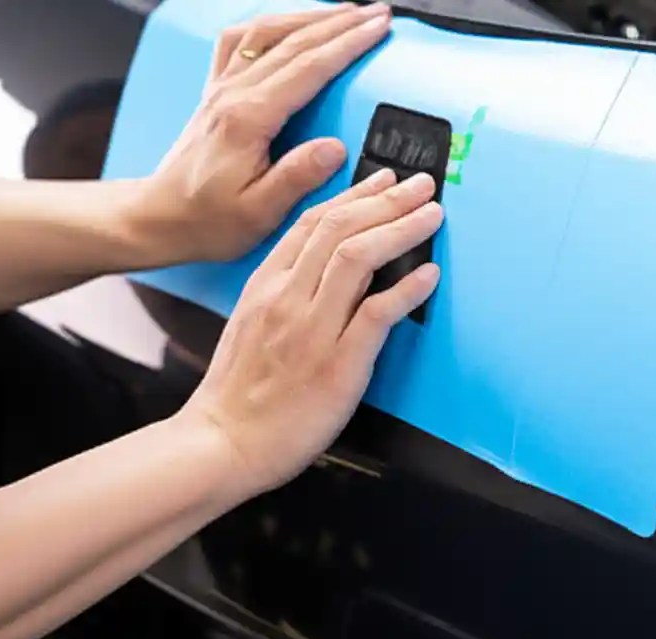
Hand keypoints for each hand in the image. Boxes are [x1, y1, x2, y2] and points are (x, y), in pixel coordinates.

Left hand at [128, 3, 392, 265]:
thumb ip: (297, 178)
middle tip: (377, 13)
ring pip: (266, 33)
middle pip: (293, 41)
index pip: (308, 68)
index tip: (377, 29)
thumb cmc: (207, 220)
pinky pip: (240, 42)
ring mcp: (221, 89)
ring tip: (345, 13)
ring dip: (308, 17)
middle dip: (341, 23)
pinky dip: (268, 25)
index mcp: (248, 120)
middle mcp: (232, 95)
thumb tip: (335, 148)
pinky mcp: (216, 93)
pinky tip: (287, 25)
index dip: (347, 44)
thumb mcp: (259, 213)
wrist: (161, 218)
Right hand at [177, 168, 442, 498]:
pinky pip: (376, 314)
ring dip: (401, 229)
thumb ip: (285, 293)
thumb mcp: (251, 324)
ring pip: (358, 258)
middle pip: (340, 229)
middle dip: (387, 200)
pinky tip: (429, 274)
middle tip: (423, 184)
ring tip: (432, 214)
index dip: (354, 196)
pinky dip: (407, 289)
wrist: (223, 442)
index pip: (312, 223)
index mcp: (266, 285)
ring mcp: (312, 329)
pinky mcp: (336, 364)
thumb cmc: (240, 391)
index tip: (384, 180)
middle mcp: (287, 297)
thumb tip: (331, 270)